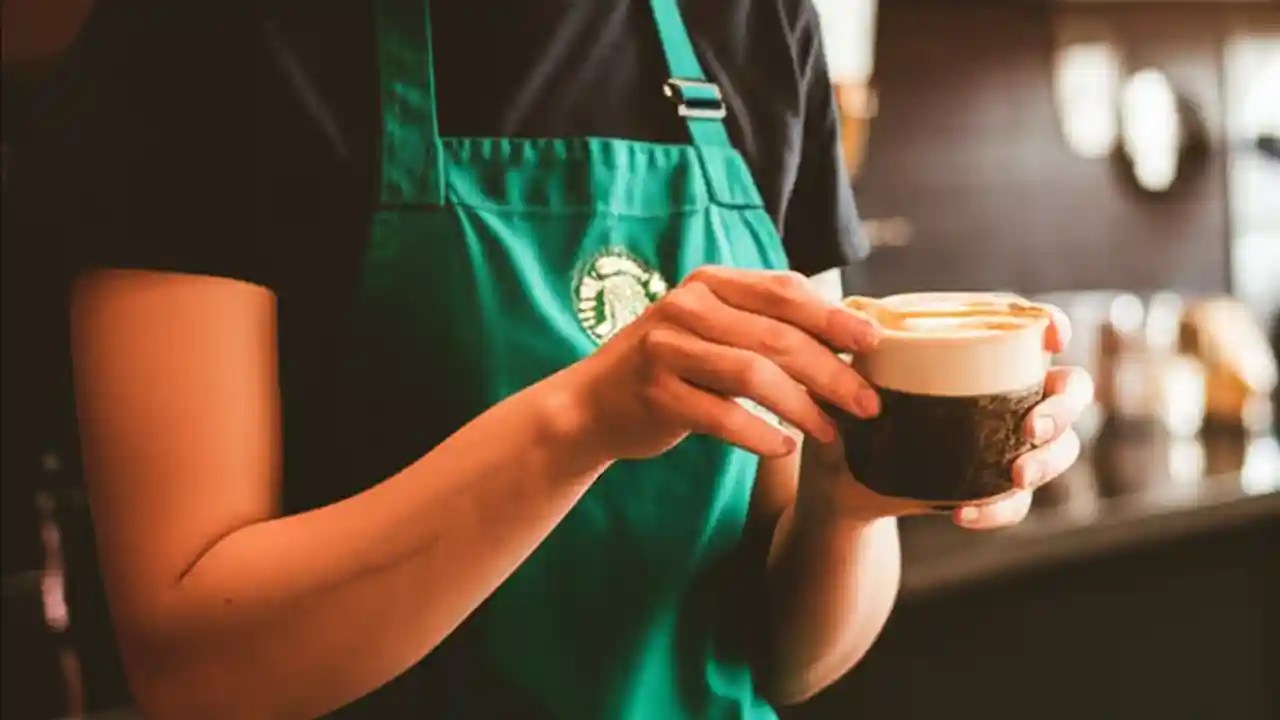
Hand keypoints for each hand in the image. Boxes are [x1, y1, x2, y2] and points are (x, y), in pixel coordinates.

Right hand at [565, 267, 880, 460]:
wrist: (594, 403)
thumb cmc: (672, 366)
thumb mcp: (714, 330)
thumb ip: (766, 325)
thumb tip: (852, 338)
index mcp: (709, 283)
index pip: (784, 292)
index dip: (833, 317)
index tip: (875, 344)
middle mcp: (685, 307)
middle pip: (776, 337)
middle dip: (831, 372)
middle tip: (868, 403)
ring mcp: (666, 349)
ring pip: (752, 375)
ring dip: (801, 407)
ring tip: (830, 432)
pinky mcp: (655, 394)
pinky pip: (720, 416)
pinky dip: (758, 434)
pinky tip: (783, 447)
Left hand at [797, 305, 1094, 529]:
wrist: (836, 485)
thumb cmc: (844, 415)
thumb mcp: (837, 381)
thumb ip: (837, 352)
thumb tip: (843, 331)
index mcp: (976, 356)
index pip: (1029, 330)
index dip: (1053, 325)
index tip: (1052, 337)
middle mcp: (1007, 394)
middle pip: (1071, 389)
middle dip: (1064, 406)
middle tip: (1033, 427)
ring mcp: (1009, 442)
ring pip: (1062, 448)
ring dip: (1047, 462)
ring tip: (1014, 475)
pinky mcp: (997, 489)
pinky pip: (1018, 502)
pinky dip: (999, 510)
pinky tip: (962, 514)